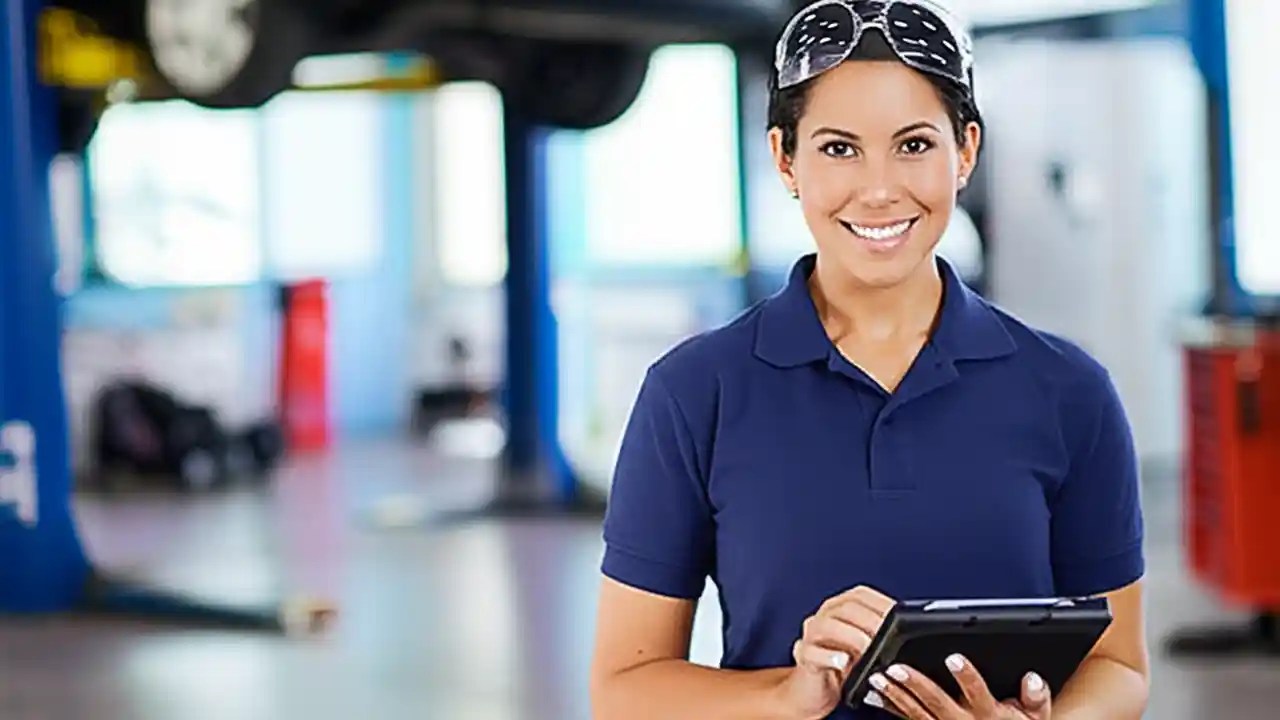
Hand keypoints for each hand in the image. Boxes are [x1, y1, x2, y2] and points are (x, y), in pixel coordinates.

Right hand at [777, 585, 895, 719]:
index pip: (861, 595)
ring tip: (869, 650)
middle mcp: (824, 616)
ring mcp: (811, 635)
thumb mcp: (866, 649)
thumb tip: (908, 637)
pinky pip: (811, 652)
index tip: (901, 619)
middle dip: (871, 622)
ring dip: (852, 636)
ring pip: (827, 625)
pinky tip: (843, 662)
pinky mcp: (803, 656)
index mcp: (840, 608)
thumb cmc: (843, 667)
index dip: (882, 604)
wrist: (813, 691)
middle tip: (889, 638)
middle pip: (847, 608)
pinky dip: (829, 656)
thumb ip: (880, 637)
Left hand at [862, 654, 1050, 718]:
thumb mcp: (1036, 717)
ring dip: (895, 695)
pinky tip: (876, 695)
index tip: (953, 658)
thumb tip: (1032, 679)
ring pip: (916, 713)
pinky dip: (892, 707)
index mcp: (989, 714)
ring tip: (878, 677)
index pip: (978, 693)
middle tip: (896, 668)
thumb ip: (1036, 697)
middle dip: (916, 685)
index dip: (966, 676)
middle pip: (938, 703)